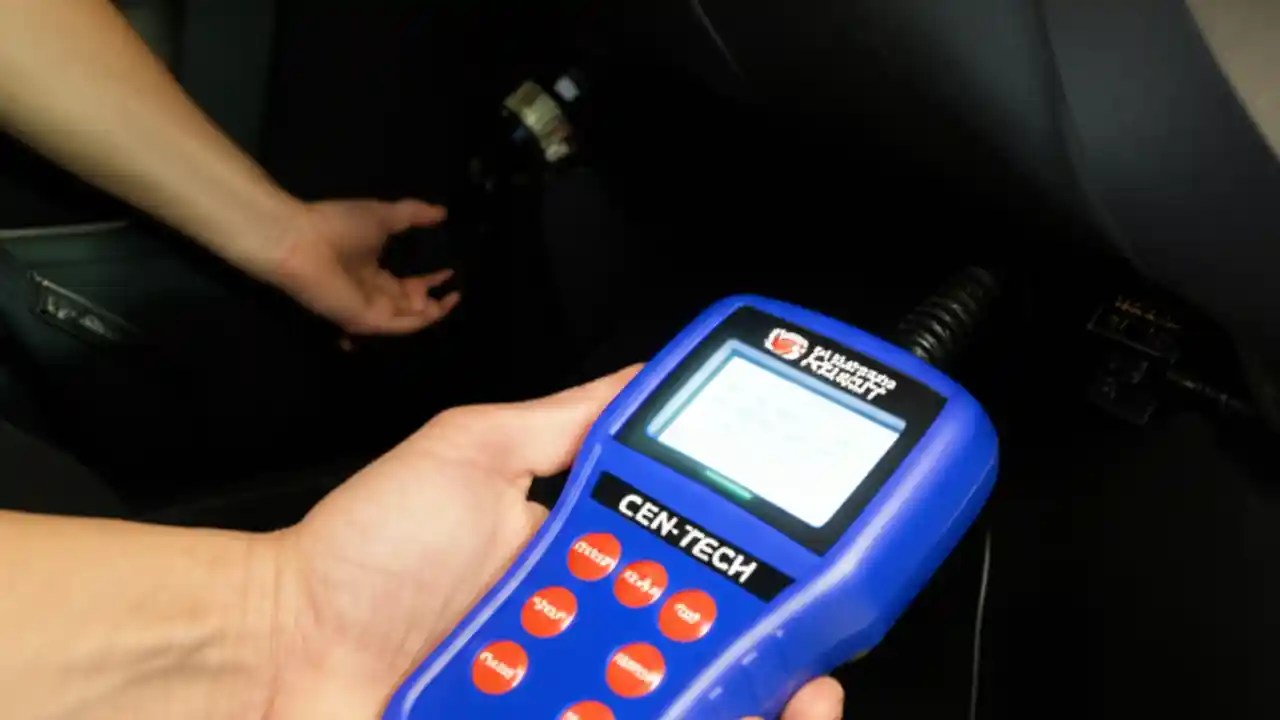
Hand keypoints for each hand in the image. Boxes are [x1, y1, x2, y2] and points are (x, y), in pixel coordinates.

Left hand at [261, 368, 843, 718]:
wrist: (279, 644)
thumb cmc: (363, 549)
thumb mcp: (474, 451)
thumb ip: (567, 421)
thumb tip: (647, 375)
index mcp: (601, 571)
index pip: (714, 588)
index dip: (776, 601)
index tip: (821, 603)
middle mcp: (599, 649)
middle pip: (716, 671)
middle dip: (784, 681)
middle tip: (812, 687)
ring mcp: (574, 710)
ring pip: (685, 717)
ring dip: (742, 713)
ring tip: (781, 709)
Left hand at [264, 199, 459, 335]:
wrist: (300, 240)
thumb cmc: (336, 225)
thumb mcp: (383, 215)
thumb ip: (413, 214)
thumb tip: (442, 212)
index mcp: (371, 272)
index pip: (406, 285)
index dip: (430, 281)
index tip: (449, 270)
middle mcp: (371, 294)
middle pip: (409, 306)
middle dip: (434, 302)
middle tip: (455, 291)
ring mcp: (368, 309)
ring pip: (408, 320)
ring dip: (431, 314)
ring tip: (453, 299)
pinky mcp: (365, 320)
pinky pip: (398, 326)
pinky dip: (419, 321)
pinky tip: (437, 308)